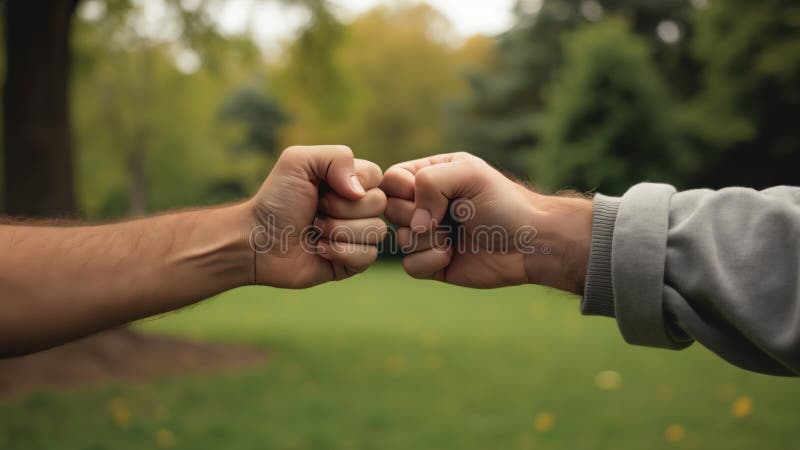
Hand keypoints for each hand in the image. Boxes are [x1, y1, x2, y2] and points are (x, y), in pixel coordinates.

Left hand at [247, 145, 386, 287]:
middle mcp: (358, 206)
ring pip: (377, 231)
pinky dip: (340, 252)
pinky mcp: (353, 262)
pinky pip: (368, 256)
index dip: (353, 183)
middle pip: (379, 204)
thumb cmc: (276, 199)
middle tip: (315, 211)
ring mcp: (357, 235)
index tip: (323, 188)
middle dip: (341, 208)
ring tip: (314, 231)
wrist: (257, 240)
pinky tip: (318, 250)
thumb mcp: (298, 161)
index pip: (377, 176)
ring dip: (338, 231)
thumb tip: (361, 191)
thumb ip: (336, 157)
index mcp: (350, 180)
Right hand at [381, 152, 591, 292]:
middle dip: (414, 216)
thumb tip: (412, 223)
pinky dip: (428, 262)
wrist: (529, 243)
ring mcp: (428, 234)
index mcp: (431, 176)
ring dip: (426, 240)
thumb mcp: (468, 174)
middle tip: (445, 217)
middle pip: (389, 209)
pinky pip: (410, 265)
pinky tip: (451, 256)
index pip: (391, 179)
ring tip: (453, 238)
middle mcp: (425, 204)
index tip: (430, 194)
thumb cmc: (504, 203)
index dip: (403, 189)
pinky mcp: (433, 263)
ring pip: (398, 238)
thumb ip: (430, 181)